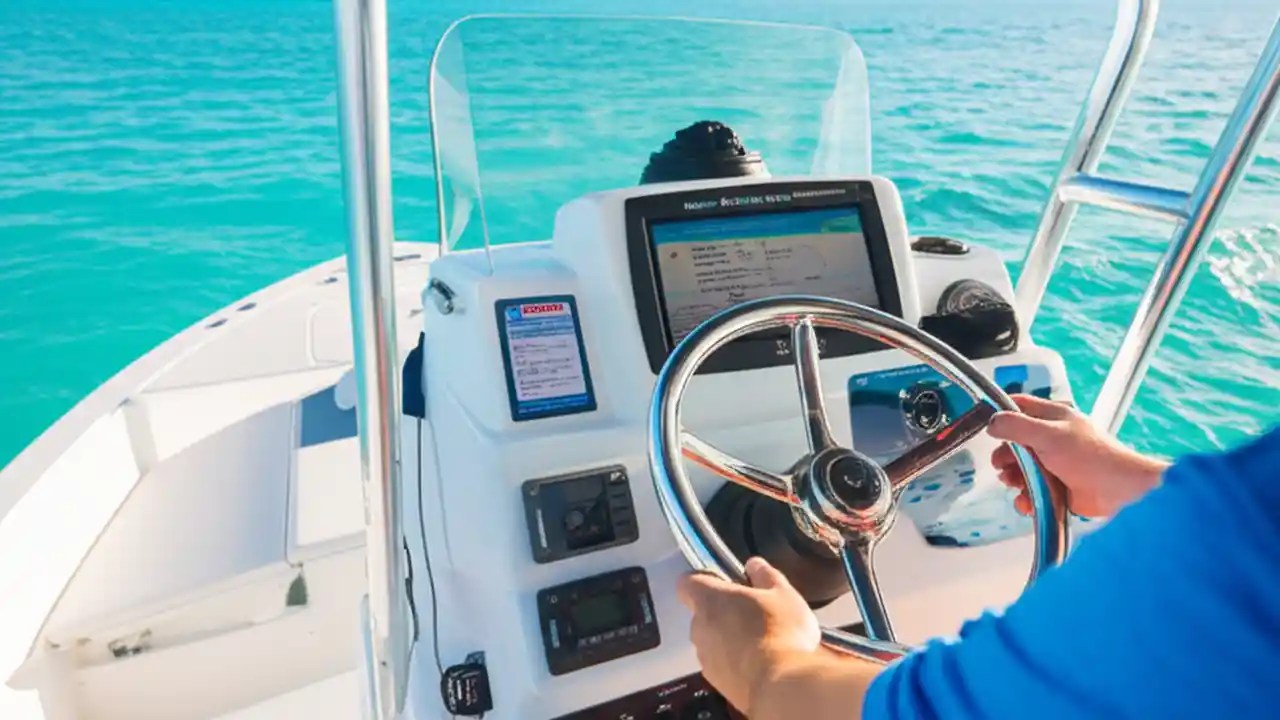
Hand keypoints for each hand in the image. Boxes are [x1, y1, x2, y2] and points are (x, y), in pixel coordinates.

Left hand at [676, 557, 820, 714]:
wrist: (781, 685)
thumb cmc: (780, 633)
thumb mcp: (782, 593)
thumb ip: (764, 574)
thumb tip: (754, 565)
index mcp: (709, 599)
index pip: (686, 582)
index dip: (702, 579)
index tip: (721, 581)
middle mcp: (699, 628)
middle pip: (703, 612)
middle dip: (724, 611)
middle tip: (753, 611)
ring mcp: (706, 657)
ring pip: (713, 640)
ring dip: (730, 638)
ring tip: (763, 640)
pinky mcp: (717, 681)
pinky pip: (722, 664)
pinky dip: (736, 661)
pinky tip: (762, 662)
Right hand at [988, 394, 1168, 518]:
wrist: (1118, 491)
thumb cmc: (1089, 456)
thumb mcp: (1047, 435)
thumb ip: (1016, 426)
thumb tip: (992, 423)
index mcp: (1053, 417)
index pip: (1020, 406)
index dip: (1002, 414)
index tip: (988, 428)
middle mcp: (1052, 438)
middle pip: (1015, 443)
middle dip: (1005, 457)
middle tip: (1003, 467)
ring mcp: (1054, 463)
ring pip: (1021, 469)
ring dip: (1014, 479)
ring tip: (1016, 485)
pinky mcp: (1057, 486)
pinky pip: (1032, 490)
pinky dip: (1026, 497)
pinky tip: (1027, 502)